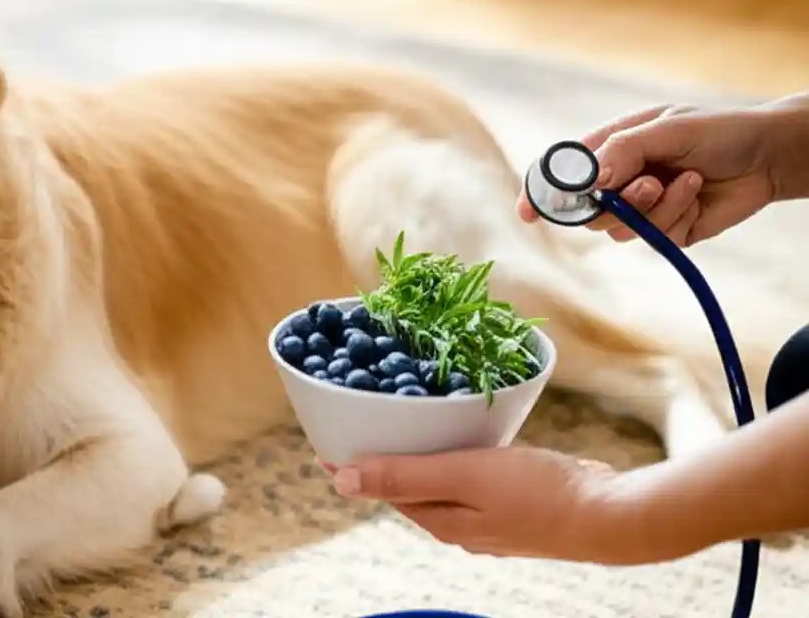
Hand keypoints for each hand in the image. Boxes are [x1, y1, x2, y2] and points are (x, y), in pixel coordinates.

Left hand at [322, 447, 679, 564]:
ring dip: (421, 454)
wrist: (613, 514)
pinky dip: (456, 455)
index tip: (328, 435)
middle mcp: (461, 525)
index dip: (354, 462)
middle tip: (361, 417)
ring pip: (442, 481)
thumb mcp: (464, 476)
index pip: (383, 489)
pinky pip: (472, 477)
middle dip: (383, 456)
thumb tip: (340, 481)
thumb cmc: (539, 493)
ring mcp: (491, 518)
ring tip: (405, 420)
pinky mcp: (517, 503)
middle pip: (409, 486)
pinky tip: (463, 436)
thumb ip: (404, 476)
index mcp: (441, 522)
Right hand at [516, 103, 783, 246]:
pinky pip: (653, 236)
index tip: (529, 213)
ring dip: (649, 207)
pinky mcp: (666, 230)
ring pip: (616, 228)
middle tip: (646, 183)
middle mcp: (619, 181)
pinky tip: (695, 190)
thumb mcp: (666, 128)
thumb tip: (589, 182)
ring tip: (680, 181)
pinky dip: (675, 213)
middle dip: (612, 202)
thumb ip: (623, 151)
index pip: (562, 174)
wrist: (769, 156)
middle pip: (584, 210)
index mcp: (610, 149)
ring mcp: (641, 208)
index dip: (541, 193)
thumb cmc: (718, 130)